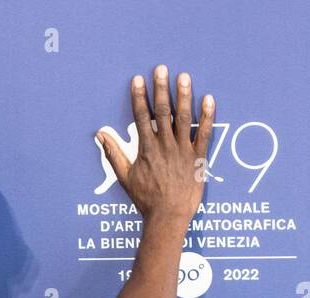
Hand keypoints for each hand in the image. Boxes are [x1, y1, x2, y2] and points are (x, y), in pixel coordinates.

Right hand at [96, 65, 213, 225]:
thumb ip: (114, 153)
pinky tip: (209, 99)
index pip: (141, 117)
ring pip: (183, 118)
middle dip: (161, 88)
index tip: (138, 80)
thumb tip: (100, 135)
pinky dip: (207, 116)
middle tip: (161, 69)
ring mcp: (183, 151)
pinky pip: (204, 133)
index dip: (139, 97)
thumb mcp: (125, 177)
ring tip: (183, 76)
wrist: (168, 217)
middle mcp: (165, 146)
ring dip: (184, 95)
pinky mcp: (198, 158)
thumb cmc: (146, 199)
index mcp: (147, 149)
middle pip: (163, 111)